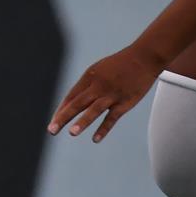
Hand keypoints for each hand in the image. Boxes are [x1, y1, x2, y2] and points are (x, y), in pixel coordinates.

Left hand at [48, 44, 163, 142]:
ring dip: (82, 122)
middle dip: (63, 117)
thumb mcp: (99, 69)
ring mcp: (112, 95)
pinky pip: (112, 117)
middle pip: (77, 103)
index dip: (62, 110)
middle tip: (51, 130)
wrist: (144, 57)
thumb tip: (75, 100)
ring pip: (94, 110)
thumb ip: (88, 85)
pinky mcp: (126, 102)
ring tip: (71, 133)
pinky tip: (95, 139)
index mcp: (89, 77)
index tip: (54, 121)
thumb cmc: (120, 64)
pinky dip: (104, 128)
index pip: (71, 96)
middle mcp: (98, 86)